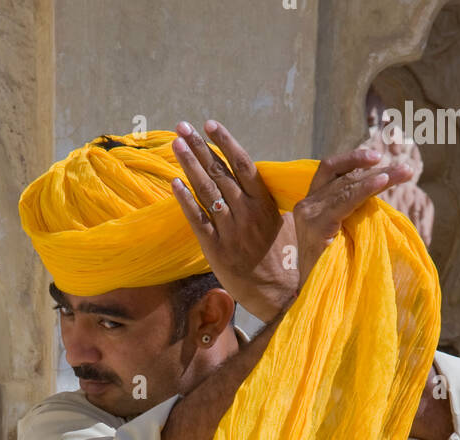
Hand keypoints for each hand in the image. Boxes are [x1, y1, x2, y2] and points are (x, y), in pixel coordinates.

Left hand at [170, 118, 299, 323]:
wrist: (279, 293)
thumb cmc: (284, 257)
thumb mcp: (283, 222)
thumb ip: (267, 200)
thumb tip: (255, 179)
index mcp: (264, 203)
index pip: (242, 164)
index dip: (225, 143)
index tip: (210, 124)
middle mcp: (247, 212)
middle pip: (219, 172)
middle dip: (199, 147)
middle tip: (182, 126)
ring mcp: (230, 230)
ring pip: (206, 191)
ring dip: (189, 165)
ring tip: (176, 144)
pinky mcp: (216, 249)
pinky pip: (198, 220)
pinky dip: (185, 200)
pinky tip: (174, 183)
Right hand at [293, 148, 413, 293]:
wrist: (316, 297)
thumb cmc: (334, 269)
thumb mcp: (344, 231)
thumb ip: (353, 210)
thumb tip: (379, 186)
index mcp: (311, 204)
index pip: (330, 170)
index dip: (353, 159)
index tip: (378, 157)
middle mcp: (306, 205)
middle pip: (343, 175)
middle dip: (376, 169)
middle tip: (406, 170)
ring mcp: (308, 215)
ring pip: (347, 184)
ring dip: (379, 177)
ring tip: (404, 173)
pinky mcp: (315, 226)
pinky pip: (345, 200)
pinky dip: (366, 188)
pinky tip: (383, 182)